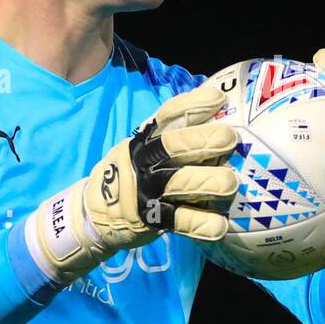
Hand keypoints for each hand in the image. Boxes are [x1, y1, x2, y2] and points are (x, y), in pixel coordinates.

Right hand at [27, 84, 238, 282]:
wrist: (93, 213)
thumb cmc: (131, 173)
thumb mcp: (143, 149)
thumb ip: (174, 136)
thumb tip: (219, 118)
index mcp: (146, 139)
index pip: (168, 116)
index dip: (192, 105)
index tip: (217, 98)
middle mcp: (145, 161)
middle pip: (174, 146)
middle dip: (203, 140)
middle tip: (230, 137)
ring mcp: (147, 190)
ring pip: (179, 182)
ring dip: (206, 181)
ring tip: (231, 182)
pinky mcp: (150, 218)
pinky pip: (177, 220)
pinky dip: (200, 223)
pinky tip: (219, 225)